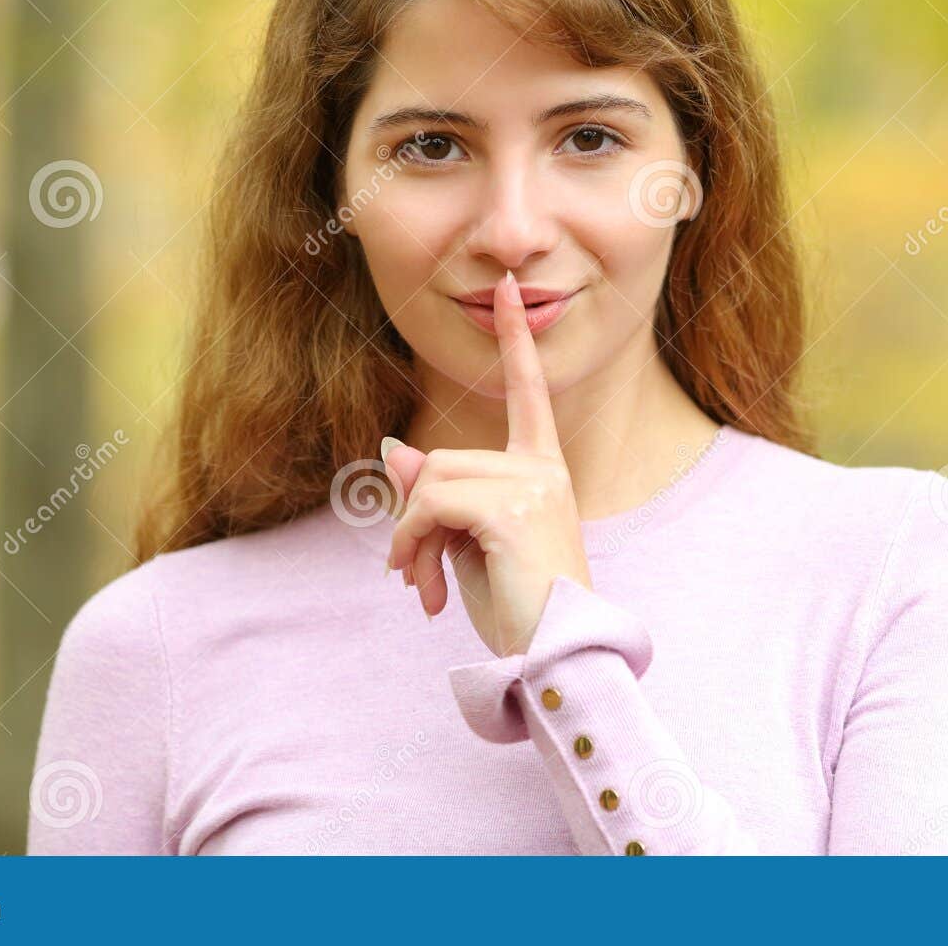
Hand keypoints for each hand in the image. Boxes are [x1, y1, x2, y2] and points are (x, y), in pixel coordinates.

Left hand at [382, 270, 592, 656]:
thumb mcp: (465, 545)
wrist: (553, 657)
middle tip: (414, 577)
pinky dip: (412, 544)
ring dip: (410, 539)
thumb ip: (434, 497)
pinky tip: (423, 588)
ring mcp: (531, 484)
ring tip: (422, 588)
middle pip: (441, 460)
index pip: (527, 392)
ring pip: (430, 481)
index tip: (504, 289)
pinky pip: (430, 504)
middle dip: (414, 520)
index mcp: (543, 471)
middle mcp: (542, 469)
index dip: (515, 340)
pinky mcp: (511, 507)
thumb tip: (393, 450)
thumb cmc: (517, 609)